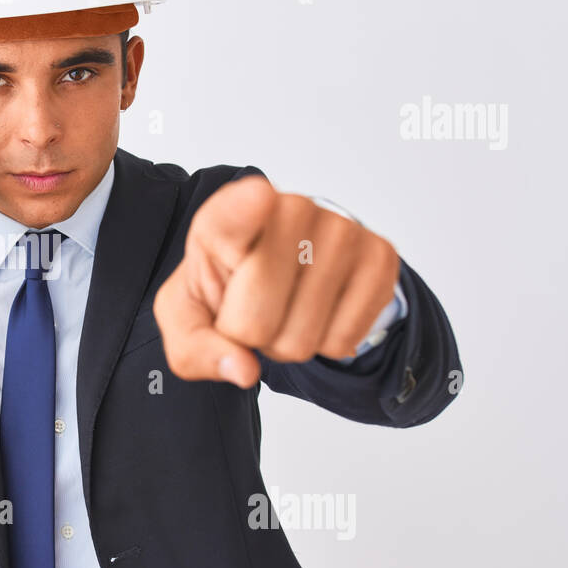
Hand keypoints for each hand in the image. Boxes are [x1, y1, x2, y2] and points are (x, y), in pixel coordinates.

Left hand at [152, 174, 398, 385]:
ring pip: (303, 337)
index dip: (246, 209)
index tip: (260, 198)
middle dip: (249, 338)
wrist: (273, 278)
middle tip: (251, 312)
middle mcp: (289, 210)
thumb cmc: (224, 292)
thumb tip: (242, 370)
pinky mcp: (379, 255)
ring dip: (288, 343)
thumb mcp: (187, 321)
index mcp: (225, 219)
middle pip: (257, 320)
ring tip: (283, 310)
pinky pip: (344, 339)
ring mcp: (340, 229)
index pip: (235, 213)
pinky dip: (326, 344)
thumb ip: (197, 349)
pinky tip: (317, 312)